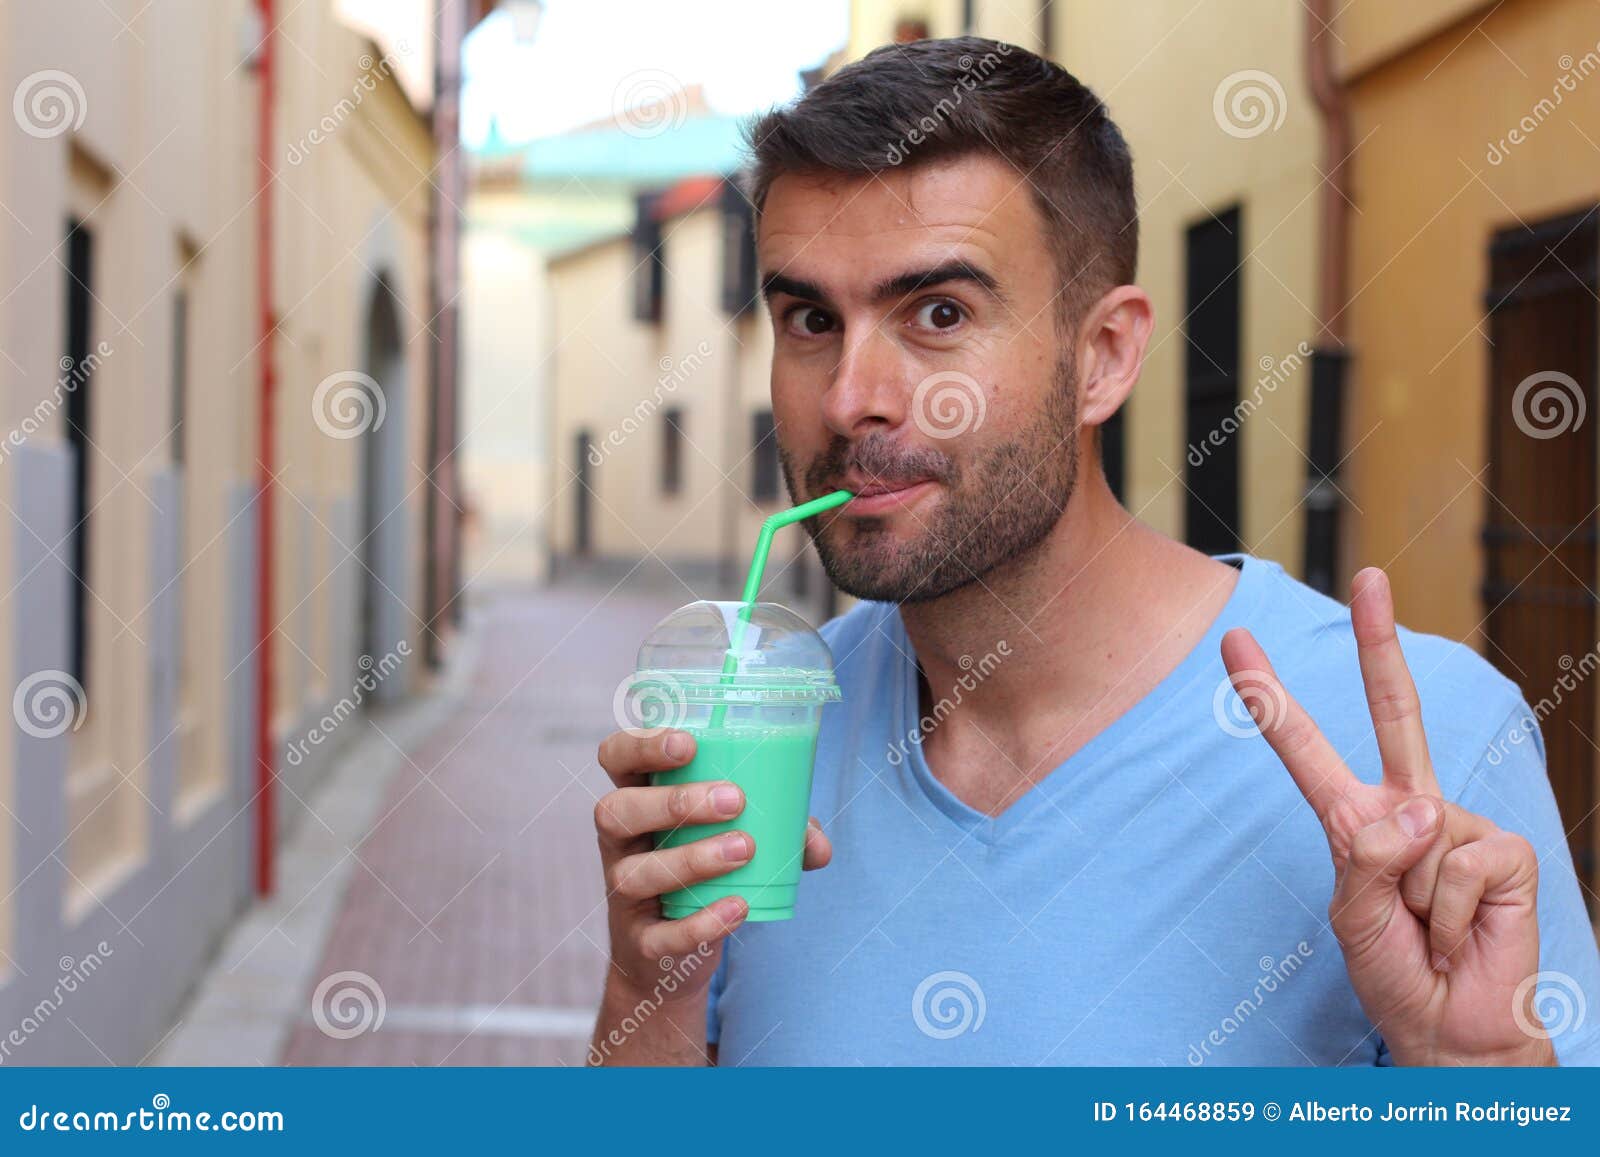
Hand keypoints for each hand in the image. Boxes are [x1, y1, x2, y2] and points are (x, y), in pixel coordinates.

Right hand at [591, 729, 831, 1029]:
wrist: (668, 956)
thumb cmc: (701, 874)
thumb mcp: (729, 838)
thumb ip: (778, 832)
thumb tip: (818, 843)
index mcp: (637, 799)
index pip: (615, 758)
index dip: (641, 746)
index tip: (688, 744)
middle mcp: (619, 843)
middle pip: (616, 811)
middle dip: (674, 802)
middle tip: (734, 800)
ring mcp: (622, 893)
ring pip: (637, 873)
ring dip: (693, 858)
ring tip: (744, 850)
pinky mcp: (639, 942)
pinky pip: (661, 935)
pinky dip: (702, 922)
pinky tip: (738, 908)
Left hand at [1220, 567, 1553, 1065]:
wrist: (1451, 1026)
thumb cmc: (1394, 968)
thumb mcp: (1351, 914)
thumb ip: (1368, 855)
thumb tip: (1421, 806)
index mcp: (1355, 817)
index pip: (1305, 746)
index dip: (1270, 696)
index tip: (1236, 641)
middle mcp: (1410, 807)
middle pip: (1397, 712)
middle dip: (1380, 641)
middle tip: (1369, 572)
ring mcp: (1458, 823)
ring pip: (1415, 833)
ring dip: (1414, 899)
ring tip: (1427, 928)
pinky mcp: (1504, 849)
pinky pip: (1455, 862)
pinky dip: (1447, 910)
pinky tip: (1460, 929)